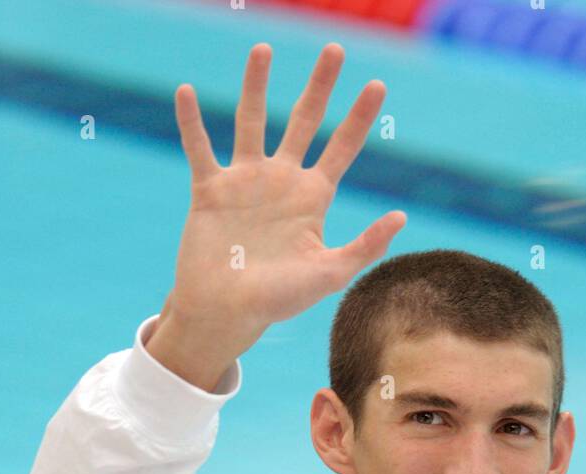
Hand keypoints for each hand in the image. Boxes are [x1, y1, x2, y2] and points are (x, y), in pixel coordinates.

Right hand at [151, 42, 406, 379]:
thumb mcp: (329, 274)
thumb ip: (364, 246)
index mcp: (312, 199)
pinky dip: (190, 122)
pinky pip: (199, 148)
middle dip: (320, 86)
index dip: (359, 118)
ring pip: (252, 121)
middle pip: (304, 121)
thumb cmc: (278, 300)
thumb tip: (401, 215)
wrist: (226, 313)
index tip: (377, 84)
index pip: (342, 148)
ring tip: (263, 50)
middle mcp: (281, 182)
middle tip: (334, 48)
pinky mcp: (210, 189)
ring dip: (256, 86)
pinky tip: (185, 92)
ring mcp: (245, 181)